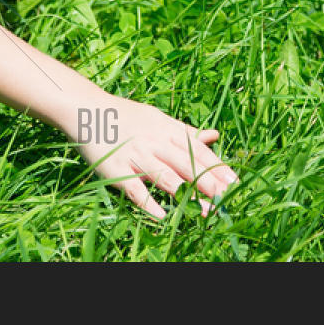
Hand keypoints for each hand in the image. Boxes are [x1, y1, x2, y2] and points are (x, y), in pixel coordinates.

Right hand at [69, 96, 238, 218]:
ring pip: (164, 175)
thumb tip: (215, 135)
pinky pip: (134, 188)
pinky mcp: (116, 169)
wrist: (88, 109)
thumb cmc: (128, 117)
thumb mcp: (159, 119)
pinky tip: (162, 215)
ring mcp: (135, 156)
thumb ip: (186, 131)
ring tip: (204, 210)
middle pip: (185, 163)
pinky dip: (148, 202)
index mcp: (167, 129)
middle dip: (208, 182)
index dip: (217, 166)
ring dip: (185, 193)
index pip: (197, 150)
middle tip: (226, 198)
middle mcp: (154, 142)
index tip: (235, 182)